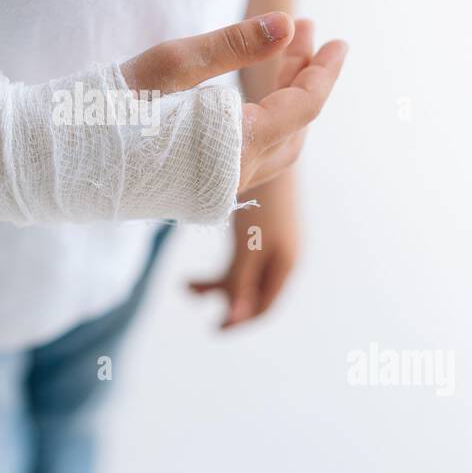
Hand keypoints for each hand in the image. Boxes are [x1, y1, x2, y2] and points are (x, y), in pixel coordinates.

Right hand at [119, 12, 346, 192]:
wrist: (54, 158)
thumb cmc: (104, 107)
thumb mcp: (169, 65)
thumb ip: (233, 46)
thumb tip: (288, 24)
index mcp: (235, 147)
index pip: (303, 108)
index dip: (324, 72)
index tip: (339, 40)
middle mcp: (234, 178)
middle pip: (295, 129)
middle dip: (306, 79)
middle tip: (307, 34)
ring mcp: (215, 189)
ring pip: (275, 148)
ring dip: (288, 101)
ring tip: (286, 54)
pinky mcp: (197, 189)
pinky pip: (251, 157)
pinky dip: (264, 122)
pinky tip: (252, 94)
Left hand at [190, 171, 299, 328]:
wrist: (271, 143)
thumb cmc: (263, 195)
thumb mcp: (248, 242)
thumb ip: (241, 279)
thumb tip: (235, 318)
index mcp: (286, 262)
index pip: (263, 305)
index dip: (240, 320)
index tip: (215, 329)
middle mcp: (281, 255)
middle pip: (251, 293)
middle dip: (223, 301)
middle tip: (189, 294)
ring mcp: (269, 241)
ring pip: (241, 276)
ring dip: (216, 284)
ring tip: (185, 284)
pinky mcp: (256, 227)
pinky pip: (238, 259)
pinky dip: (219, 266)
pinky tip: (197, 267)